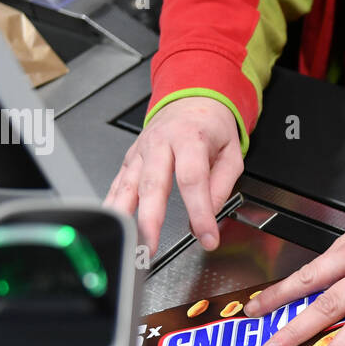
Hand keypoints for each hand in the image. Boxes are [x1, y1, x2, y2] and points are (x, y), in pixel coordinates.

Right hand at [104, 96, 243, 254]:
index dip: (199, 212)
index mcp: (190, 138)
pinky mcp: (131, 159)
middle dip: (151, 220)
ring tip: (127, 242)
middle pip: (153, 185)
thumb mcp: (231, 152)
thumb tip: (209, 214)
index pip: (192, 180)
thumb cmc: (211, 125)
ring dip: (126, 217)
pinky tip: (113, 224)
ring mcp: (141, 151)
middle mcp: (161, 143)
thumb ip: (222, 185)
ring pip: (128, 185)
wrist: (191, 98)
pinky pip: (118, 183)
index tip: (207, 237)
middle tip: (152, 247)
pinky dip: (113, 205)